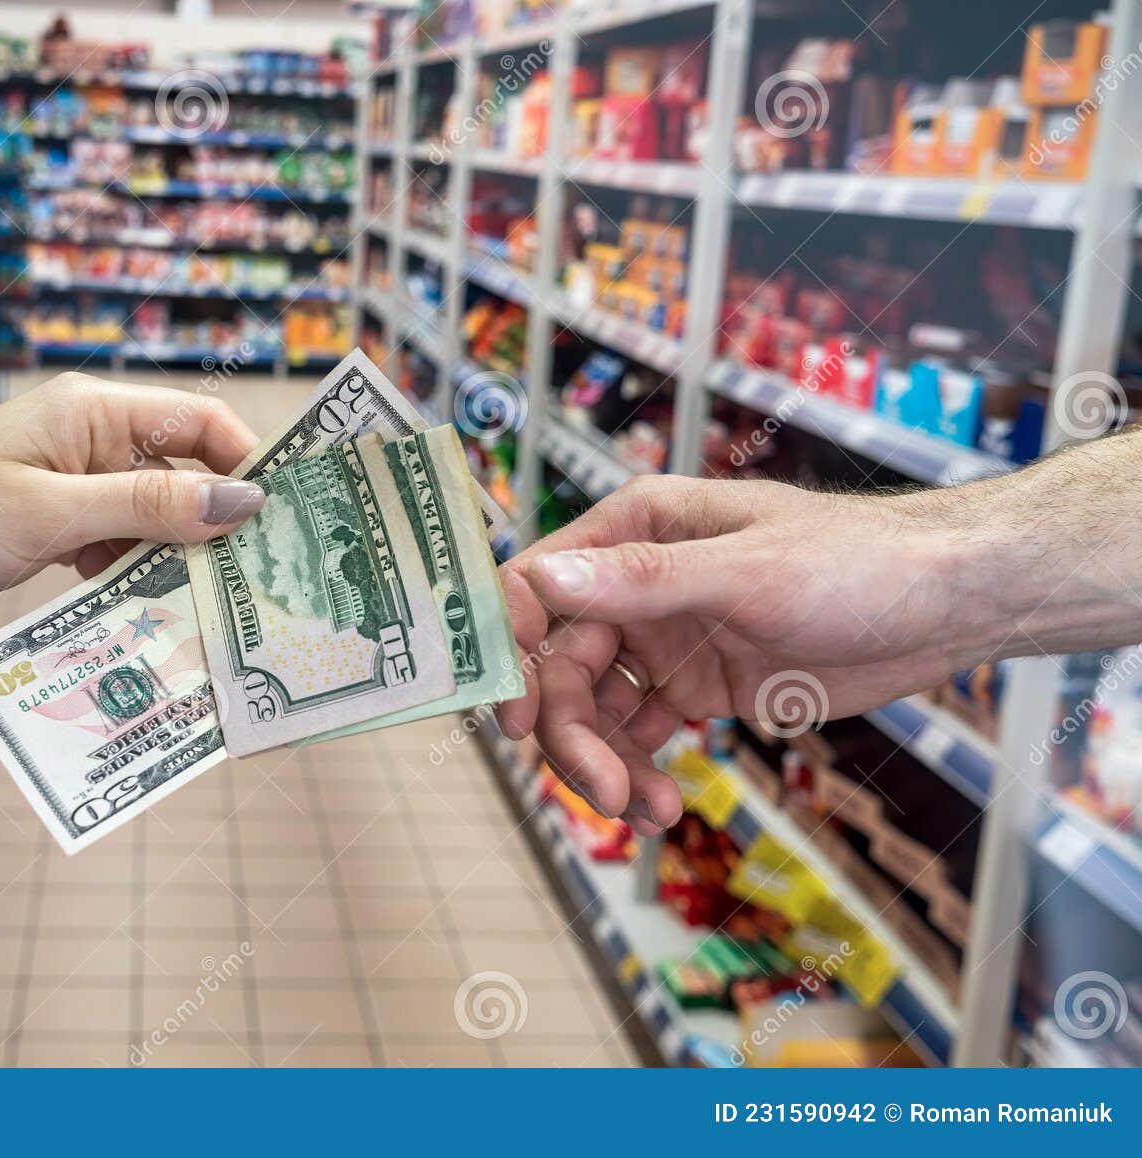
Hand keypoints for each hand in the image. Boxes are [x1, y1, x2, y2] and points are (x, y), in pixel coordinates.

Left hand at [0, 373, 263, 622]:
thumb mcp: (52, 515)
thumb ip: (149, 506)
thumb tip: (240, 502)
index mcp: (94, 412)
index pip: (202, 422)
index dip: (248, 465)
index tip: (286, 521)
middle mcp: (89, 438)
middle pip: (183, 471)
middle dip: (216, 521)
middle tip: (255, 581)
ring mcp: (68, 481)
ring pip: (150, 514)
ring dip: (171, 555)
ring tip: (202, 607)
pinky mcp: (48, 521)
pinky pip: (112, 542)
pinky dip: (128, 572)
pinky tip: (135, 610)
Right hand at [497, 476, 992, 834]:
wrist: (943, 607)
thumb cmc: (857, 562)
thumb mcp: (749, 572)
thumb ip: (645, 581)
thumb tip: (547, 579)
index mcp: (635, 530)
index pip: (538, 584)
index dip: (511, 648)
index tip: (513, 712)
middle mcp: (635, 586)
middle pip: (561, 666)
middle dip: (572, 733)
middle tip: (601, 791)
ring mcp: (661, 639)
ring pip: (594, 711)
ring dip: (605, 764)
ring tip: (644, 809)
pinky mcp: (693, 686)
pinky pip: (638, 735)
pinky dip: (638, 772)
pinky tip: (660, 804)